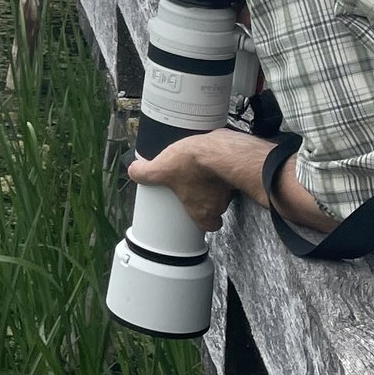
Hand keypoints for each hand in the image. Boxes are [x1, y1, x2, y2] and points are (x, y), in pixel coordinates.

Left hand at [127, 129, 269, 230]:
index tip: (196, 214)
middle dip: (207, 197)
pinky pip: (233, 170)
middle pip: (216, 207)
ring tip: (202, 167)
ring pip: (224, 189)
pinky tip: (213, 155)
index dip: (204, 222)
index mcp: (202, 210)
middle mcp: (219, 203)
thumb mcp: (160, 169)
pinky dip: (225, 165)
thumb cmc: (194, 164)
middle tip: (196, 186)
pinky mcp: (239, 168)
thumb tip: (134, 171)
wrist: (219, 148)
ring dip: (216, 181)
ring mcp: (231, 187)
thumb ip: (145, 173)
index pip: (209, 226)